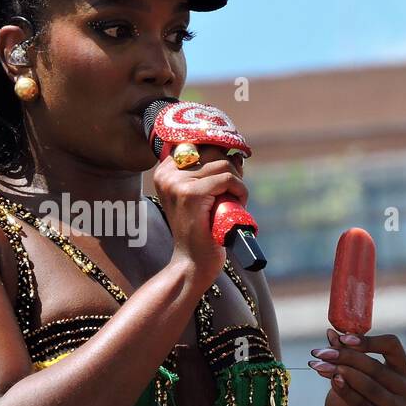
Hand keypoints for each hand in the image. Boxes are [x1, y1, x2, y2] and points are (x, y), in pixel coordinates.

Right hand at [153, 144, 246, 283]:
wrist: (193, 263)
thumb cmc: (202, 229)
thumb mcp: (203, 194)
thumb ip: (212, 170)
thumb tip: (235, 152)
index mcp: (165, 171)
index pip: (199, 142)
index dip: (220, 154)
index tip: (229, 173)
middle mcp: (167, 174)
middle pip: (213, 150)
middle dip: (230, 168)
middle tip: (233, 192)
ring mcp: (178, 183)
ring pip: (223, 164)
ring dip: (237, 182)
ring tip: (233, 201)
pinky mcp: (192, 194)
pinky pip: (228, 178)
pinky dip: (240, 191)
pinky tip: (238, 205)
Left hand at [309, 329, 405, 405]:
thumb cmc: (346, 403)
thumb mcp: (343, 374)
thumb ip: (342, 355)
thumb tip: (331, 333)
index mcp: (402, 371)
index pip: (392, 345)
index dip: (367, 340)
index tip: (342, 338)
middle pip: (377, 365)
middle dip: (345, 357)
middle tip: (320, 354)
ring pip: (370, 385)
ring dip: (342, 372)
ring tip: (320, 367)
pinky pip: (364, 403)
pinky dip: (346, 391)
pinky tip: (333, 381)